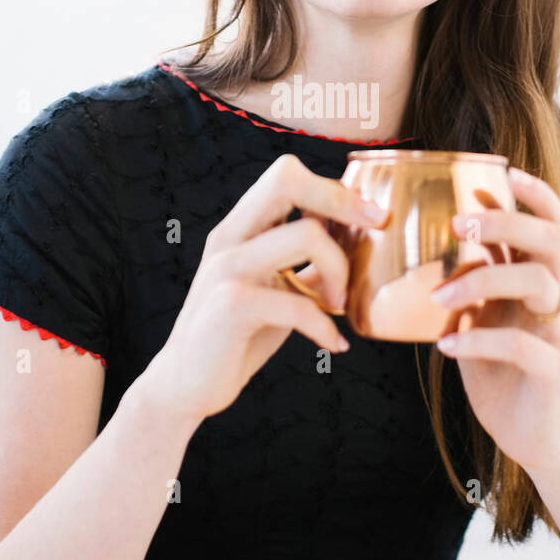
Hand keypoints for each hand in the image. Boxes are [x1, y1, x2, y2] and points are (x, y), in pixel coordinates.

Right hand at [138, 154, 385, 425]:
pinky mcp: (231, 305)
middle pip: (286, 180)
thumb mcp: (277, 288)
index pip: (285, 175)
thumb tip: (360, 241)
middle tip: (373, 229)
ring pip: (306, 234)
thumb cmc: (237, 336)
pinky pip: (299, 302)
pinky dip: (325, 326)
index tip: (371, 215)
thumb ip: (308, 262)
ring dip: (340, 270)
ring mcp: (227, 268)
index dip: (333, 188)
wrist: (185, 384)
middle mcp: (229, 238)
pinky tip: (332, 344)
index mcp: (240, 228)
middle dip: (340, 199)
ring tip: (339, 304)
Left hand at [429, 167, 559, 473]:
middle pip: (551, 242)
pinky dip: (480, 341)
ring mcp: (558, 335)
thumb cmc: (500, 370)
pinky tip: (446, 345)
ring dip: (484, 281)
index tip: (505, 172)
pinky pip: (524, 346)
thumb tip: (419, 242)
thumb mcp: (480, 317)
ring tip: (439, 294)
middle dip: (507, 222)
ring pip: (541, 285)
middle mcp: (556, 300)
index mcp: (540, 281)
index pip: (555, 225)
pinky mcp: (553, 373)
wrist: (531, 438)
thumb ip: (469, 281)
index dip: (537, 195)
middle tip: (459, 223)